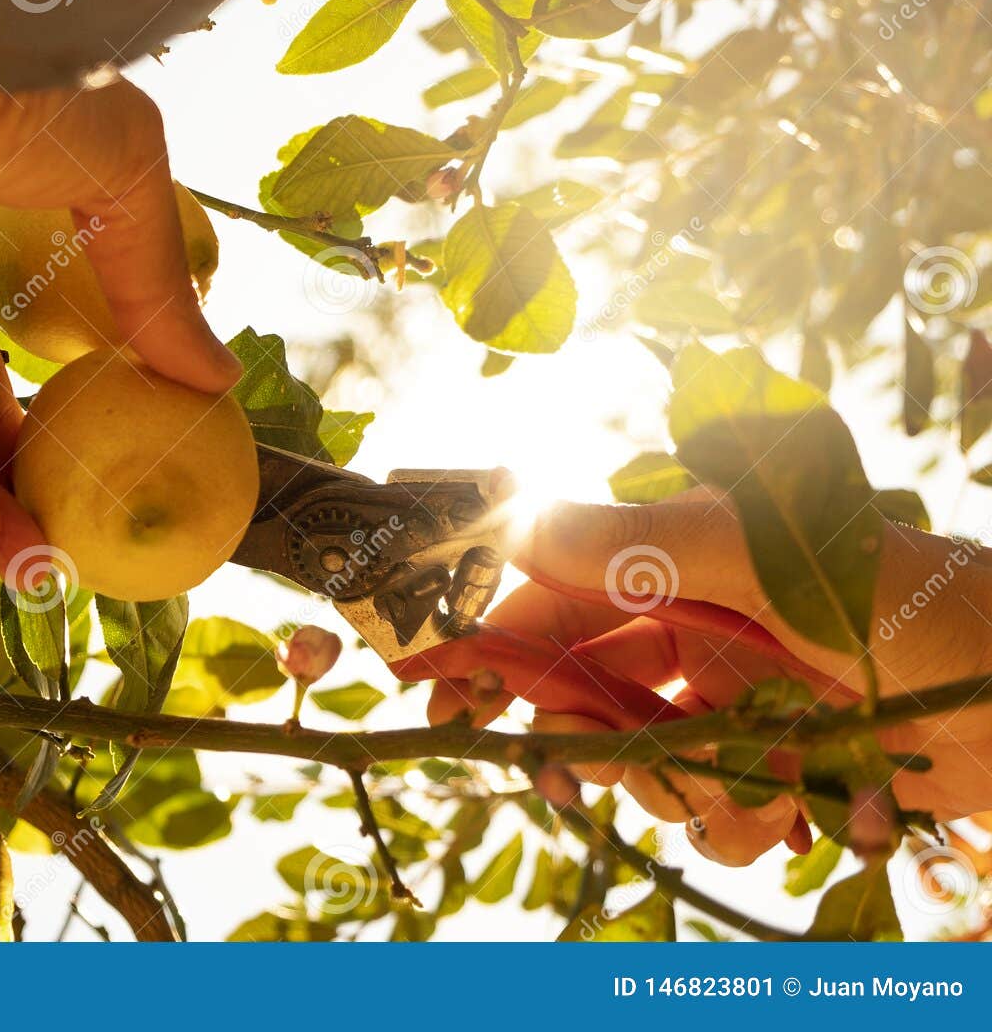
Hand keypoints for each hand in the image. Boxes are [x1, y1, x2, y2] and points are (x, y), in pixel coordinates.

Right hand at [392, 491, 991, 864]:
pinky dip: (748, 831)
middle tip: (569, 777)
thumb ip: (643, 542)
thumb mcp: (776, 556)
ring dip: (681, 794)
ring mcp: (744, 708)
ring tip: (749, 793)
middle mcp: (703, 635)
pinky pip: (721, 820)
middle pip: (587, 694)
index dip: (490, 641)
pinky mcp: (789, 773)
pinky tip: (802, 816)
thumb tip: (520, 528)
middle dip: (579, 741)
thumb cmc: (922, 605)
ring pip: (647, 767)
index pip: (556, 600)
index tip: (436, 691)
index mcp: (687, 568)